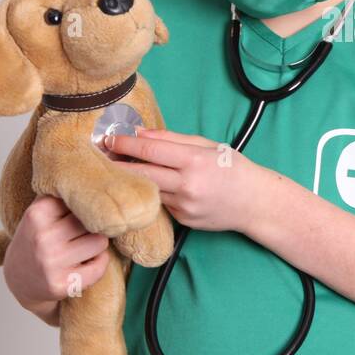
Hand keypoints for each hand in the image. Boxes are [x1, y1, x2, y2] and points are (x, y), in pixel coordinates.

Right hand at [4, 195, 110, 323]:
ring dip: (97, 246)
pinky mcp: (61, 285)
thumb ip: (65, 194)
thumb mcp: (42, 211)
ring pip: (100, 242)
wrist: (19, 279)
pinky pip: (100, 266)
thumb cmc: (38, 238)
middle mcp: (42, 237)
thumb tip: (115, 171)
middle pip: (93, 220)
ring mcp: (51, 263)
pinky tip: (83, 265)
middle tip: (79, 234)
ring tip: (81, 249)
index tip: (78, 213)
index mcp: (37, 213)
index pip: (81, 199)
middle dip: (93, 226)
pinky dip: (98, 264)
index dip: (85, 206)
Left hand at [105, 128, 269, 232]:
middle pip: (142, 174)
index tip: (109, 138)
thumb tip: (140, 134)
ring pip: (148, 191)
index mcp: (195, 161)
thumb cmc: (233, 169)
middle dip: (118, 164)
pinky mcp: (182, 221)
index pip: (151, 151)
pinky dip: (153, 193)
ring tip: (117, 169)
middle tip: (100, 155)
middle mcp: (188, 185)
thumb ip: (172, 139)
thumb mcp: (207, 146)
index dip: (126, 144)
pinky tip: (150, 186)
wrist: (255, 203)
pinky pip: (160, 203)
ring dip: (131, 180)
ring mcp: (184, 206)